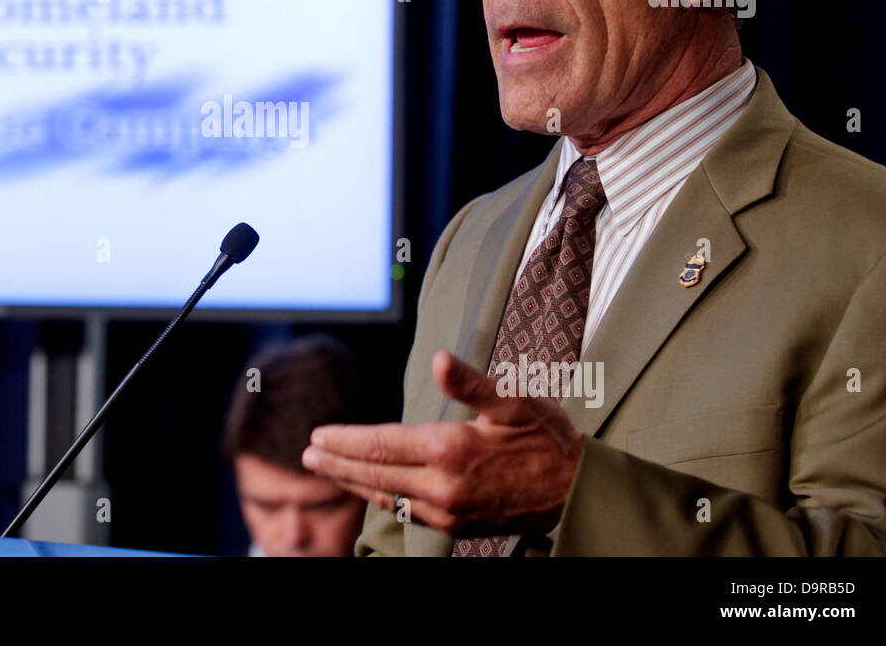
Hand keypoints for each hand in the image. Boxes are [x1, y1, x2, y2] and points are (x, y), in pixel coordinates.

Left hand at [301, 349, 584, 536]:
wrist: (579, 489)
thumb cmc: (547, 437)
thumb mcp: (512, 400)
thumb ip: (470, 382)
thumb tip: (438, 359)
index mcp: (450, 449)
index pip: (380, 445)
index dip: (345, 441)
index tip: (317, 435)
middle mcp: (442, 485)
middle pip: (375, 473)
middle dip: (337, 464)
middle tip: (307, 456)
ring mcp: (449, 511)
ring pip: (387, 495)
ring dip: (353, 483)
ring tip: (327, 471)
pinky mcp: (458, 526)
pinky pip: (408, 512)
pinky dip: (382, 498)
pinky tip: (372, 490)